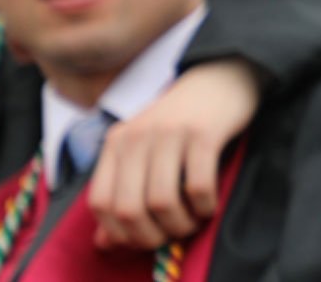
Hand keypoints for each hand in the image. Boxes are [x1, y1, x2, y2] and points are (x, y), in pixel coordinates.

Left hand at [88, 58, 263, 249]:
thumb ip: (122, 193)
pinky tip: (209, 204)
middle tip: (173, 233)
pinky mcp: (203, 133)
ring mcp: (169, 133)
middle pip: (129, 208)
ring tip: (193, 220)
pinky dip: (204, 206)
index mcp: (116, 142)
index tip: (145, 236)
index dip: (120, 231)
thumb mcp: (144, 152)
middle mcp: (136, 136)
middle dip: (153, 235)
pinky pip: (198, 186)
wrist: (221, 78)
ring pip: (161, 201)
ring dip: (180, 223)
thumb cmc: (181, 123)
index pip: (99, 202)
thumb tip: (104, 242)